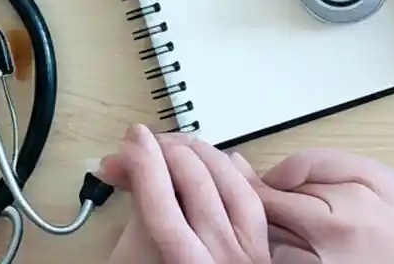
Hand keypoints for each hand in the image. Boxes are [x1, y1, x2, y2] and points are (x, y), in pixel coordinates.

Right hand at [97, 125, 270, 263]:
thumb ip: (143, 222)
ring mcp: (250, 254)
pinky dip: (234, 174)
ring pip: (233, 184)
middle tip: (140, 145)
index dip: (144, 166)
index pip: (162, 205)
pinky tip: (220, 160)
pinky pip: (253, 200)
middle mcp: (225, 260)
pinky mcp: (262, 250)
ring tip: (176, 145)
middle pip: (198, 186)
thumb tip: (138, 173)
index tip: (131, 142)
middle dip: (166, 153)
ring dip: (203, 154)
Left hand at [233, 147, 393, 263]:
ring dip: (257, 235)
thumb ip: (321, 166)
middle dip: (245, 206)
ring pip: (267, 255)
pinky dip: (277, 256)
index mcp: (339, 215)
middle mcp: (326, 253)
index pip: (266, 195)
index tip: (232, 170)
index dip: (243, 180)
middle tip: (232, 187)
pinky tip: (282, 244)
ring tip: (255, 218)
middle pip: (261, 228)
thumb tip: (275, 170)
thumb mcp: (378, 175)